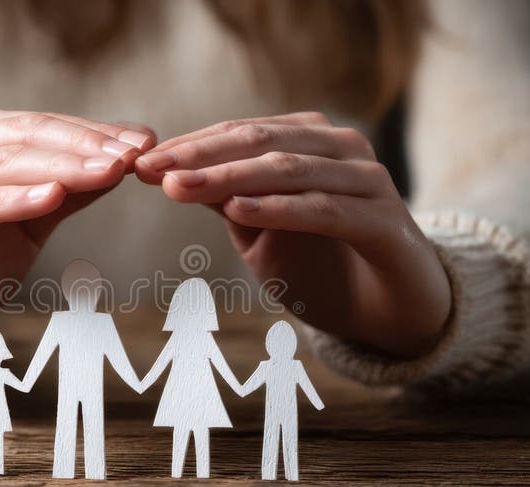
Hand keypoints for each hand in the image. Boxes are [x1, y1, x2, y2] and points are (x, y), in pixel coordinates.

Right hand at [0, 106, 155, 356]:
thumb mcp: (27, 227)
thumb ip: (66, 191)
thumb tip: (122, 161)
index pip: (41, 126)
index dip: (94, 132)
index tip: (145, 141)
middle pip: (24, 136)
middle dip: (84, 145)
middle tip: (133, 155)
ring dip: (58, 166)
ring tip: (108, 170)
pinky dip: (8, 199)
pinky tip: (50, 196)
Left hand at [136, 112, 450, 356]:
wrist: (390, 308)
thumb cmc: (322, 263)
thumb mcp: (262, 230)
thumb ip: (229, 199)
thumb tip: (172, 174)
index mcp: (310, 140)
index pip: (239, 134)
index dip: (188, 147)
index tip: (139, 164)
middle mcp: (341, 148)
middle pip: (259, 141)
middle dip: (198, 156)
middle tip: (150, 170)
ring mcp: (368, 180)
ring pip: (288, 170)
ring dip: (228, 178)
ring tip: (178, 188)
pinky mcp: (384, 221)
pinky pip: (324, 209)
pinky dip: (279, 208)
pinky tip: (239, 210)